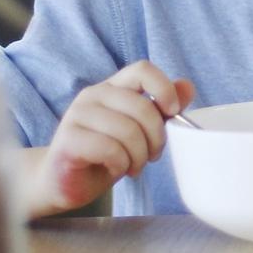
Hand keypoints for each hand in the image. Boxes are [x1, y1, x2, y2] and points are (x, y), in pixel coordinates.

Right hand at [25, 61, 195, 218]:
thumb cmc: (105, 154)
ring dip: (139, 156)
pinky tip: (116, 169)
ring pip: (127, 131)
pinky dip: (121, 164)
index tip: (173, 112)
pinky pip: (109, 149)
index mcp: (113, 87)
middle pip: (141, 106)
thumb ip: (161, 109)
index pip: (143, 69)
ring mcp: (77, 115)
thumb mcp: (139, 131)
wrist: (65, 182)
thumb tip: (187, 86)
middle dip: (156, 137)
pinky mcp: (68, 140)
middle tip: (152, 156)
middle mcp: (93, 95)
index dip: (164, 88)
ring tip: (134, 166)